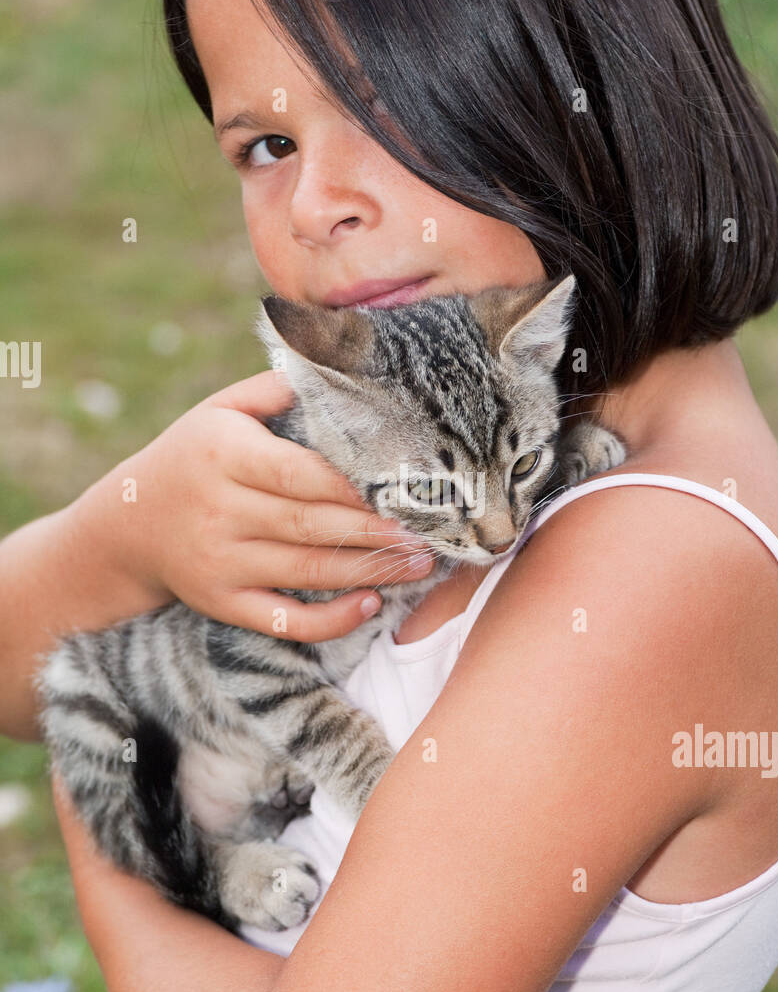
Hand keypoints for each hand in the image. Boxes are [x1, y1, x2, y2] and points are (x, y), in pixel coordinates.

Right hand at [80, 371, 434, 641]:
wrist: (128, 524)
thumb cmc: (193, 456)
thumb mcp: (220, 410)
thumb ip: (278, 389)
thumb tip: (346, 371)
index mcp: (224, 455)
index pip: (302, 472)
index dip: (357, 483)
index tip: (407, 485)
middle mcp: (219, 510)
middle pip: (313, 524)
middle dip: (378, 530)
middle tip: (435, 530)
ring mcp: (219, 562)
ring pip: (308, 571)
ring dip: (371, 571)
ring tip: (421, 562)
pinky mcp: (221, 603)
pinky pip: (283, 620)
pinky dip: (329, 620)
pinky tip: (368, 605)